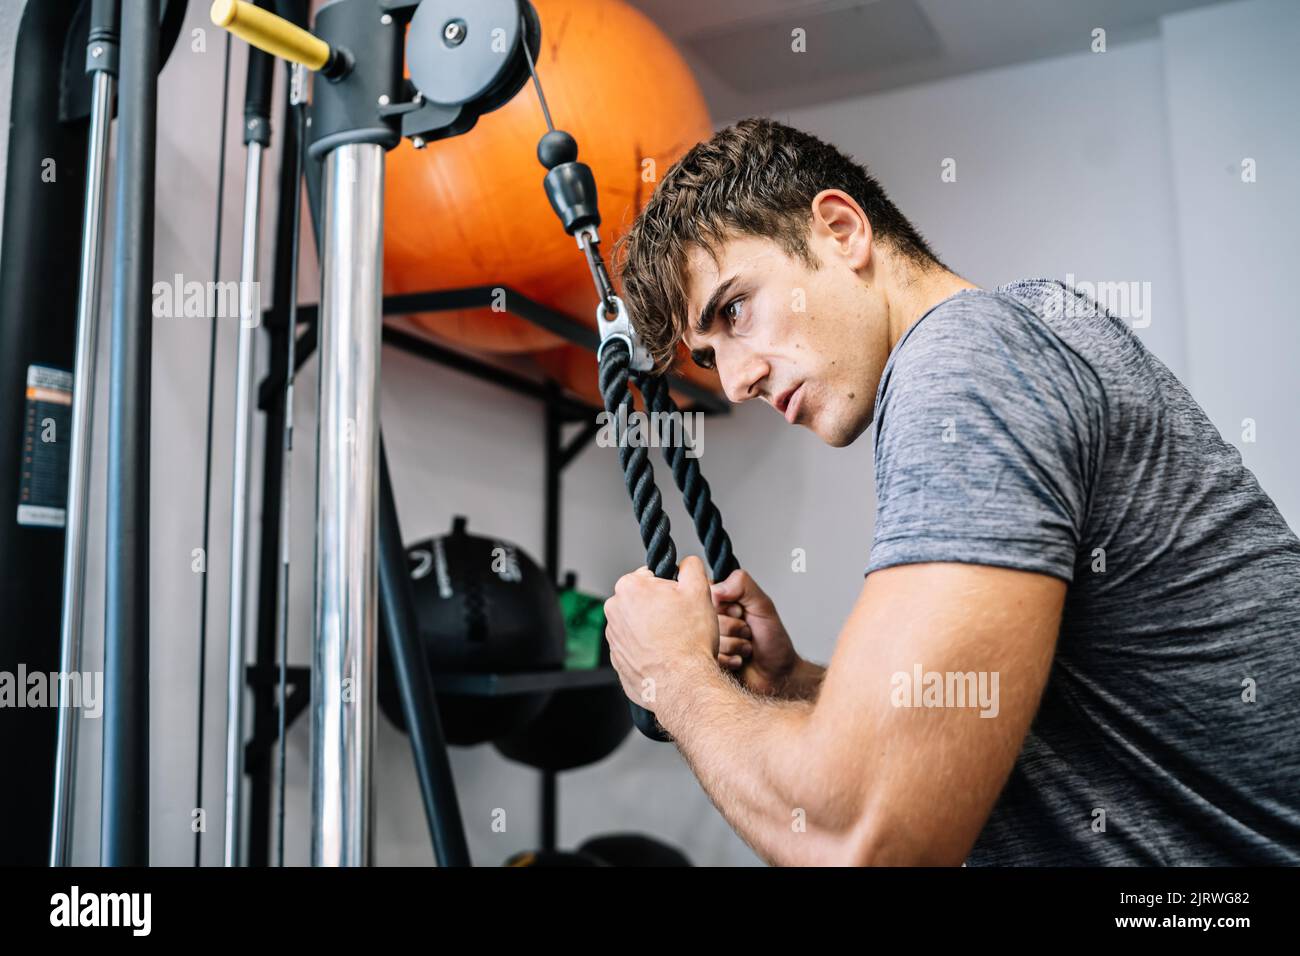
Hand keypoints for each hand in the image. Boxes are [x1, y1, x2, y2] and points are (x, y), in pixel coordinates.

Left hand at [603, 556, 718, 714]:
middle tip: (680, 622)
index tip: (679, 602)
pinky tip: (665, 656)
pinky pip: (635, 647)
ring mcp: (613, 638)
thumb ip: (691, 567)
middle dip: (659, 607)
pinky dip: (648, 649)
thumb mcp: (699, 591)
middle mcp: (614, 611)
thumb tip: (686, 562)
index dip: (669, 588)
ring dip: (653, 628)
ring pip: (638, 624)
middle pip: (641, 599)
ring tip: (674, 641)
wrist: (683, 684)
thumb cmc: (690, 639)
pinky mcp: (617, 660)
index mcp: (628, 587)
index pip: (649, 576)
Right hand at [712, 569, 799, 695]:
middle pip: (706, 618)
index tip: (740, 611)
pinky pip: (712, 656)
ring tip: (747, 646)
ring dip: (735, 645)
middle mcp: (712, 621)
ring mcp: (708, 641)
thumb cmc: (773, 640)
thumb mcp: (763, 605)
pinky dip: (731, 659)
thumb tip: (716, 587)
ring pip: (709, 639)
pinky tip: (740, 659)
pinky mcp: (708, 660)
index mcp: (722, 602)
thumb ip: (742, 585)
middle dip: (734, 627)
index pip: (707, 594)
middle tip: (748, 630)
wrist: (778, 673)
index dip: (726, 606)